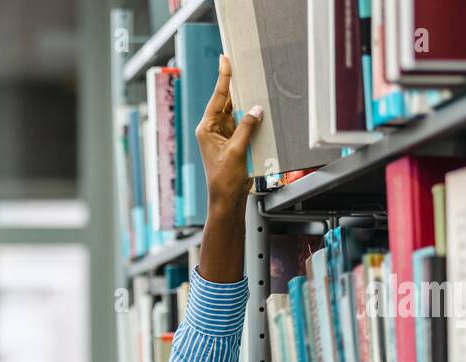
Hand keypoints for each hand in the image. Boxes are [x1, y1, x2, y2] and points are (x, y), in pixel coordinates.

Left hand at [195, 54, 261, 211]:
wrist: (227, 198)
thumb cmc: (224, 179)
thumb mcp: (236, 150)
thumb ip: (246, 127)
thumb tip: (255, 109)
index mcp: (206, 128)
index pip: (217, 98)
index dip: (223, 78)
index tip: (225, 59)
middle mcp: (213, 129)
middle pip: (226, 102)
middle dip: (236, 86)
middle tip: (244, 66)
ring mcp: (224, 134)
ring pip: (236, 112)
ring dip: (246, 102)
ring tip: (255, 85)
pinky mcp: (234, 141)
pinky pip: (244, 123)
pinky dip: (251, 117)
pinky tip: (259, 108)